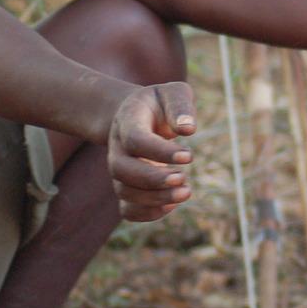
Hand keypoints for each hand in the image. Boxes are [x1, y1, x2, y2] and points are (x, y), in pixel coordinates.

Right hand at [107, 81, 197, 221]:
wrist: (137, 115)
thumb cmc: (159, 104)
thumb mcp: (172, 93)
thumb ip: (180, 105)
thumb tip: (188, 128)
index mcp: (127, 121)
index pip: (136, 140)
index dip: (160, 152)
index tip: (189, 156)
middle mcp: (117, 147)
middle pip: (122, 170)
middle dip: (154, 180)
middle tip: (183, 179)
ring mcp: (119, 169)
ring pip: (124, 192)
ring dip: (155, 198)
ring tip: (186, 192)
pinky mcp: (126, 186)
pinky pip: (126, 210)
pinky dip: (147, 214)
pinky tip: (171, 205)